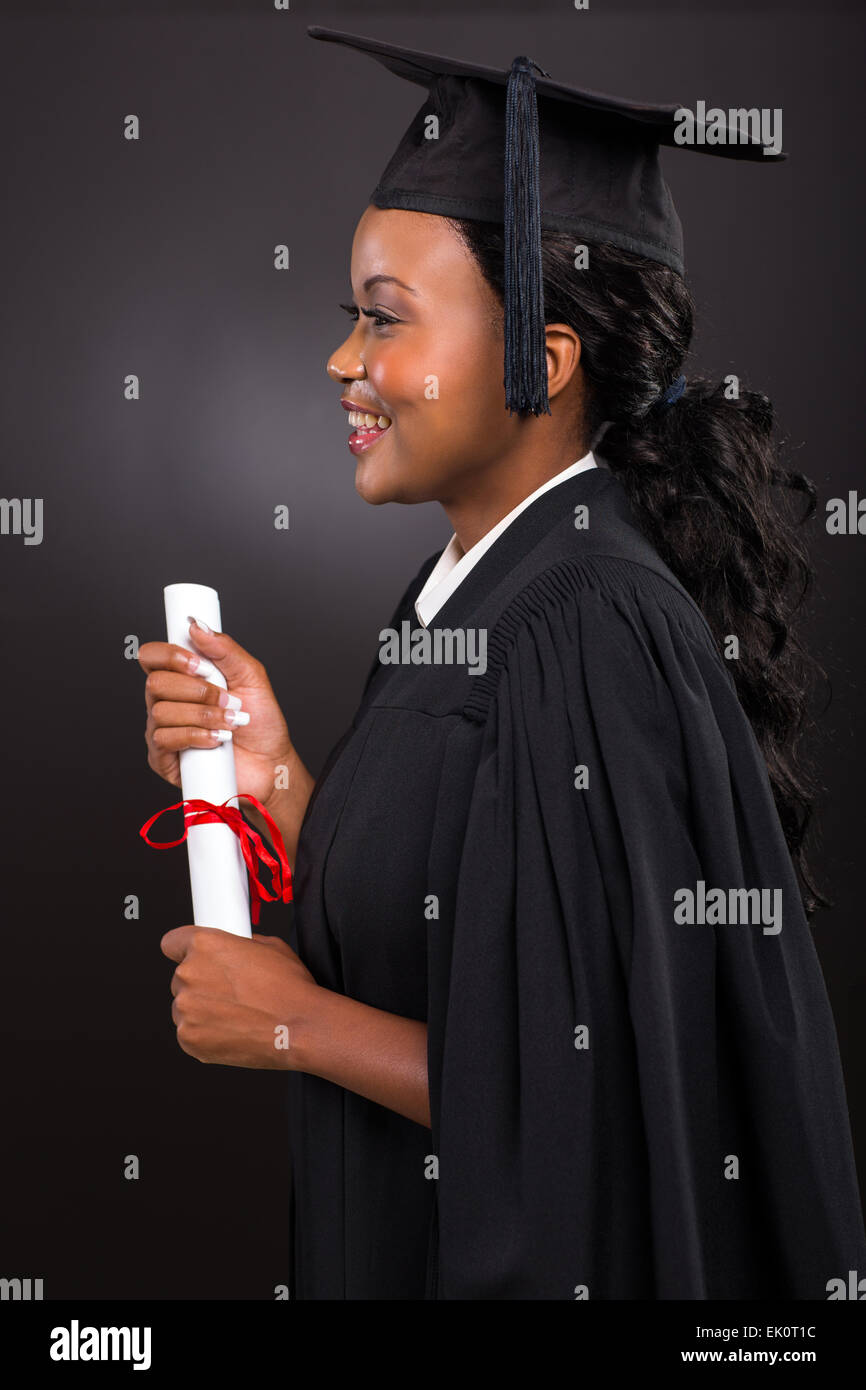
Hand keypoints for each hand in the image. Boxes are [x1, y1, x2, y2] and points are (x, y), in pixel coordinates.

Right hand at [139, 619, 292, 814]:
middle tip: (226, 700)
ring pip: (161, 712)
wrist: (270, 763)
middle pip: (155, 683)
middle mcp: (167, 702)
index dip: (169, 656)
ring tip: (230, 723)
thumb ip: (225, 649)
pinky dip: (195, 736)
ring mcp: (163, 730)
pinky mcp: (163, 759)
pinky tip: (216, 740)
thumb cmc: (260, 723)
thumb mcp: (252, 678)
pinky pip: (164, 739)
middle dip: (197, 691)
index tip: (200, 665)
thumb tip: (197, 626)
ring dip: (203, 715)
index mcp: (183, 678)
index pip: (153, 656)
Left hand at [160, 925, 320, 1069]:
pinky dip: (205, 1033)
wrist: (300, 1027)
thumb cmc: (289, 989)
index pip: (172, 942)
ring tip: (235, 1014)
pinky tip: (232, 1030)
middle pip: (180, 977)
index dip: (183, 951)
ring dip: (202, 1009)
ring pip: (184, 1006)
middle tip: (230, 992)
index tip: (191, 958)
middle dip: (201, 983)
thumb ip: (240, 944)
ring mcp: (186, 1009)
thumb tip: (235, 949)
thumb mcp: (270, 947)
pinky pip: (189, 1032)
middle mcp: (189, 974)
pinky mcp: (188, 1038)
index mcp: (204, 945)